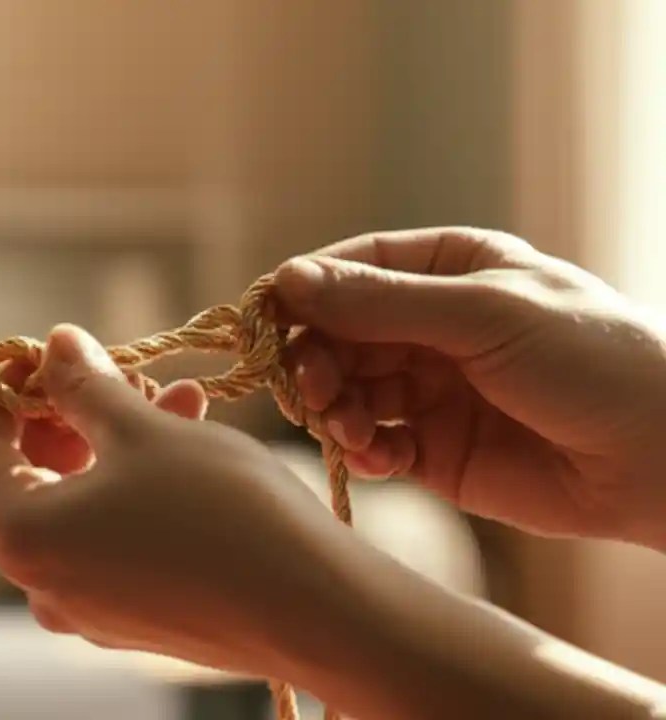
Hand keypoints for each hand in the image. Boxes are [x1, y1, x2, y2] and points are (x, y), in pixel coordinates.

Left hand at [0, 324, 367, 680]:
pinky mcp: (135, 620)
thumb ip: (84, 385)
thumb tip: (55, 344)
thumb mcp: (142, 430)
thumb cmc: (219, 510)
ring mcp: (89, 608)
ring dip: (119, 442)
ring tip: (178, 396)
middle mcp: (41, 583)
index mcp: (20, 536)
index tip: (42, 350)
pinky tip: (190, 441)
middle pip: (29, 475)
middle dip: (75, 412)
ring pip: (81, 502)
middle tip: (122, 370)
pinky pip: (114, 538)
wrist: (316, 610)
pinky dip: (138, 487)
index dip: (4, 389)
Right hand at [274, 227, 665, 547]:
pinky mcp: (434, 450)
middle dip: (316, 359)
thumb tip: (286, 280)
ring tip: (349, 425)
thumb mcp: (484, 314)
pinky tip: (374, 456)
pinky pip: (372, 443)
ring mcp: (430, 389)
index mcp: (451, 268)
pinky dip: (360, 450)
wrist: (664, 458)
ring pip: (346, 390)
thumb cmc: (590, 360)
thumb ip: (382, 302)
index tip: (265, 320)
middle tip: (311, 387)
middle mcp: (432, 326)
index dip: (305, 292)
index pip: (353, 268)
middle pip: (337, 333)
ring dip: (334, 408)